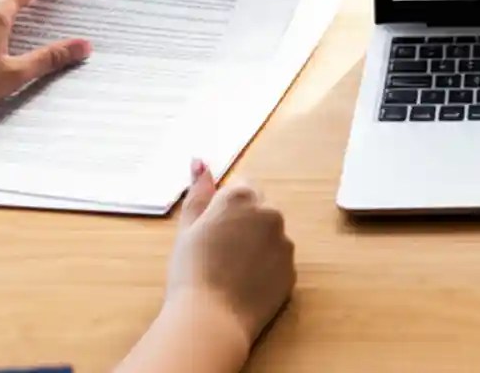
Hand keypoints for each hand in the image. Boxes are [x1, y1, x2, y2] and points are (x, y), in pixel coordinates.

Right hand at [165, 161, 296, 350]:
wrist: (211, 319)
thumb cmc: (192, 271)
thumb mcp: (187, 227)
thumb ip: (198, 191)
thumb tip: (201, 161)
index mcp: (242, 197)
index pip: (240, 187)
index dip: (224, 207)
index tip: (212, 229)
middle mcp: (271, 213)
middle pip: (259, 208)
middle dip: (244, 222)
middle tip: (220, 251)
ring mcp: (285, 242)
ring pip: (270, 235)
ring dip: (257, 244)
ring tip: (231, 270)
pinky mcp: (293, 269)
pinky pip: (279, 260)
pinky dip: (267, 267)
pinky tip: (246, 283)